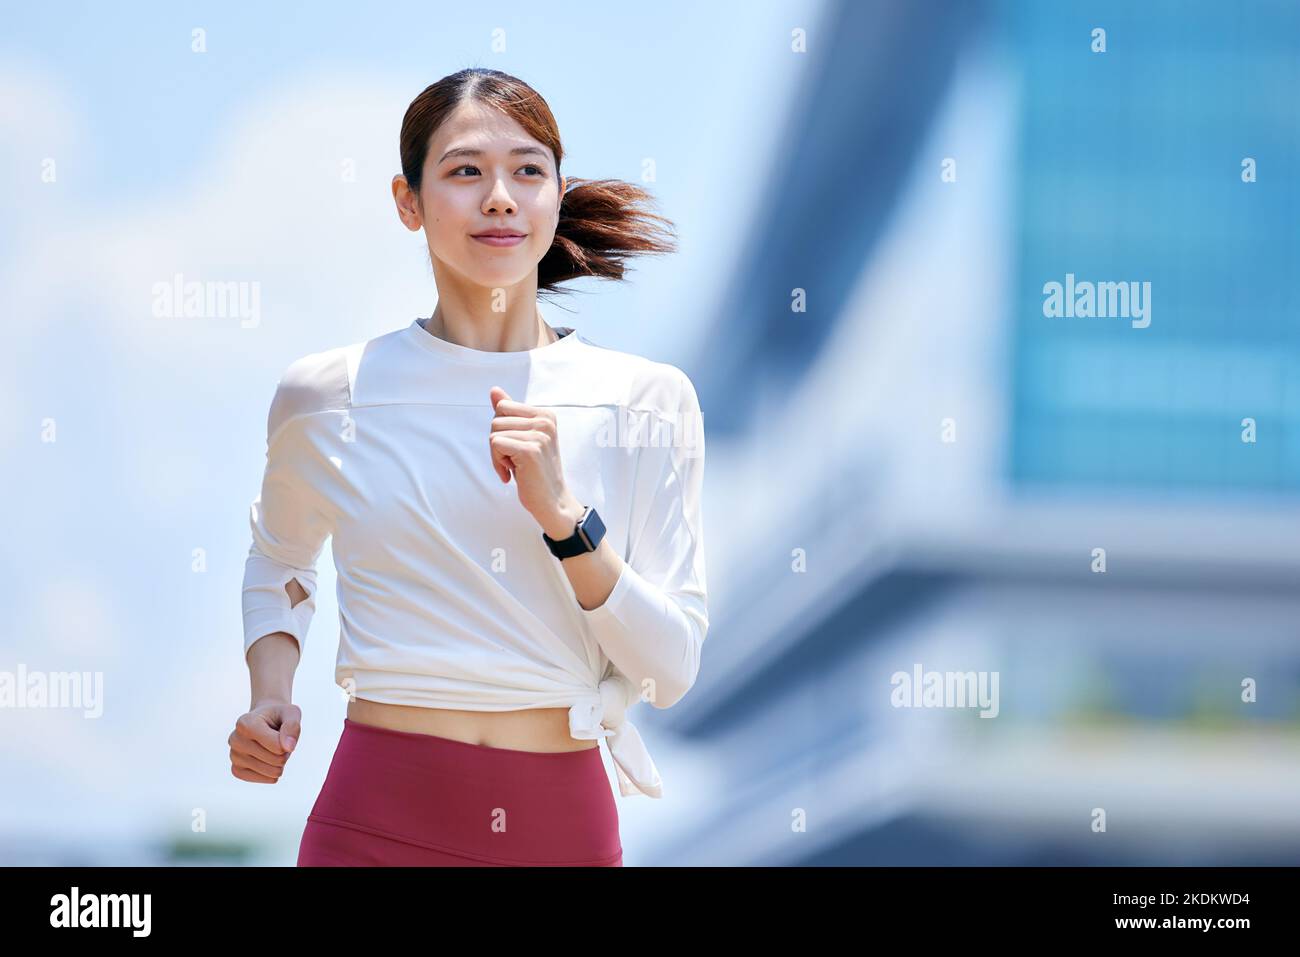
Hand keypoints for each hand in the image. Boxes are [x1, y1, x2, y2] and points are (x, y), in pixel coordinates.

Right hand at [229, 700, 300, 783]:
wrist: (264, 721)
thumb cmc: (279, 717)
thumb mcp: (291, 713)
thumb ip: (293, 726)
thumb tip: (288, 747)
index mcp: (245, 723)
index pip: (278, 747)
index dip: (288, 741)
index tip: (282, 731)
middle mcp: (235, 740)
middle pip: (277, 760)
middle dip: (285, 752)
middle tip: (278, 740)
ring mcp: (234, 757)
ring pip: (273, 772)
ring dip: (280, 762)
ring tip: (272, 748)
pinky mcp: (237, 771)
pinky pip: (269, 779)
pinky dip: (274, 770)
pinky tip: (266, 758)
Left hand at [488, 386, 585, 537]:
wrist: (552, 500)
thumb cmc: (535, 471)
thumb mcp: (523, 437)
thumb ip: (510, 413)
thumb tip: (494, 390)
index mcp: (545, 414)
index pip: (502, 407)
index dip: (501, 429)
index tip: (514, 448)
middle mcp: (545, 421)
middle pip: (496, 419)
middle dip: (497, 443)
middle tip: (514, 460)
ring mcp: (539, 435)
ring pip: (494, 433)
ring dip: (497, 455)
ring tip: (515, 467)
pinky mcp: (530, 450)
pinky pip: (495, 445)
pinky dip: (497, 463)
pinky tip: (512, 474)